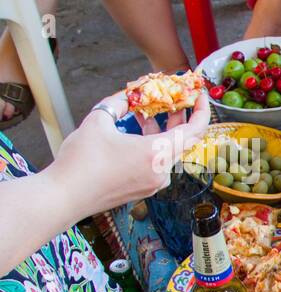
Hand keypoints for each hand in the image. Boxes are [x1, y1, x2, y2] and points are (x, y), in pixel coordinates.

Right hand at [51, 91, 211, 214]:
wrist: (66, 197)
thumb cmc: (81, 163)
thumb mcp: (98, 121)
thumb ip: (118, 103)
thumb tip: (129, 95)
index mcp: (157, 153)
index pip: (194, 130)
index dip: (202, 110)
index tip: (201, 95)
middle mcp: (162, 171)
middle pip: (183, 140)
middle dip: (178, 117)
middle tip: (171, 99)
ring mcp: (155, 183)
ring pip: (168, 151)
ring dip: (160, 130)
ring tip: (142, 112)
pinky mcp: (145, 189)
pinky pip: (158, 163)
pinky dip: (152, 145)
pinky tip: (135, 133)